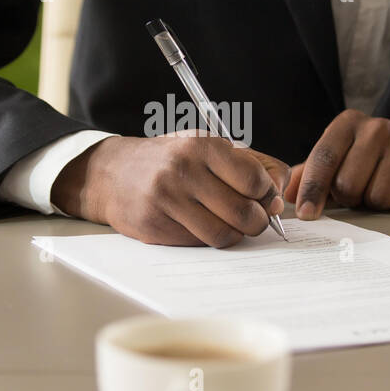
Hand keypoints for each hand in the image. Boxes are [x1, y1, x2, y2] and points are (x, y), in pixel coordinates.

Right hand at [51, 134, 290, 247]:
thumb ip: (250, 165)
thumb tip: (277, 199)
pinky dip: (208, 239)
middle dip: (257, 221)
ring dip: (234, 235)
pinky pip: (198, 244)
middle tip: (253, 219)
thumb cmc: (170, 160)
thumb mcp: (207, 147)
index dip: (266, 193)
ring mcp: (166, 200)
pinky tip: (200, 225)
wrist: (112, 174)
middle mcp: (183, 171)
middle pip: (243, 213)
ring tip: (228, 223)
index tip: (264, 197)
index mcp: (202, 146)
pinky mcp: (154, 226)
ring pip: (223, 235)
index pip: (254, 179)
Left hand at [283, 110, 389, 218]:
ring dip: (378, 204)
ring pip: (379, 197)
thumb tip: (285, 195)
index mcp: (348, 124)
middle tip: (360, 193)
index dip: (312, 190)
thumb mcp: (338, 163)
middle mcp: (377, 126)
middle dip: (351, 199)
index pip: (323, 159)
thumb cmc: (370, 164)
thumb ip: (309, 176)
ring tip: (382, 189)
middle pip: (349, 184)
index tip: (306, 215)